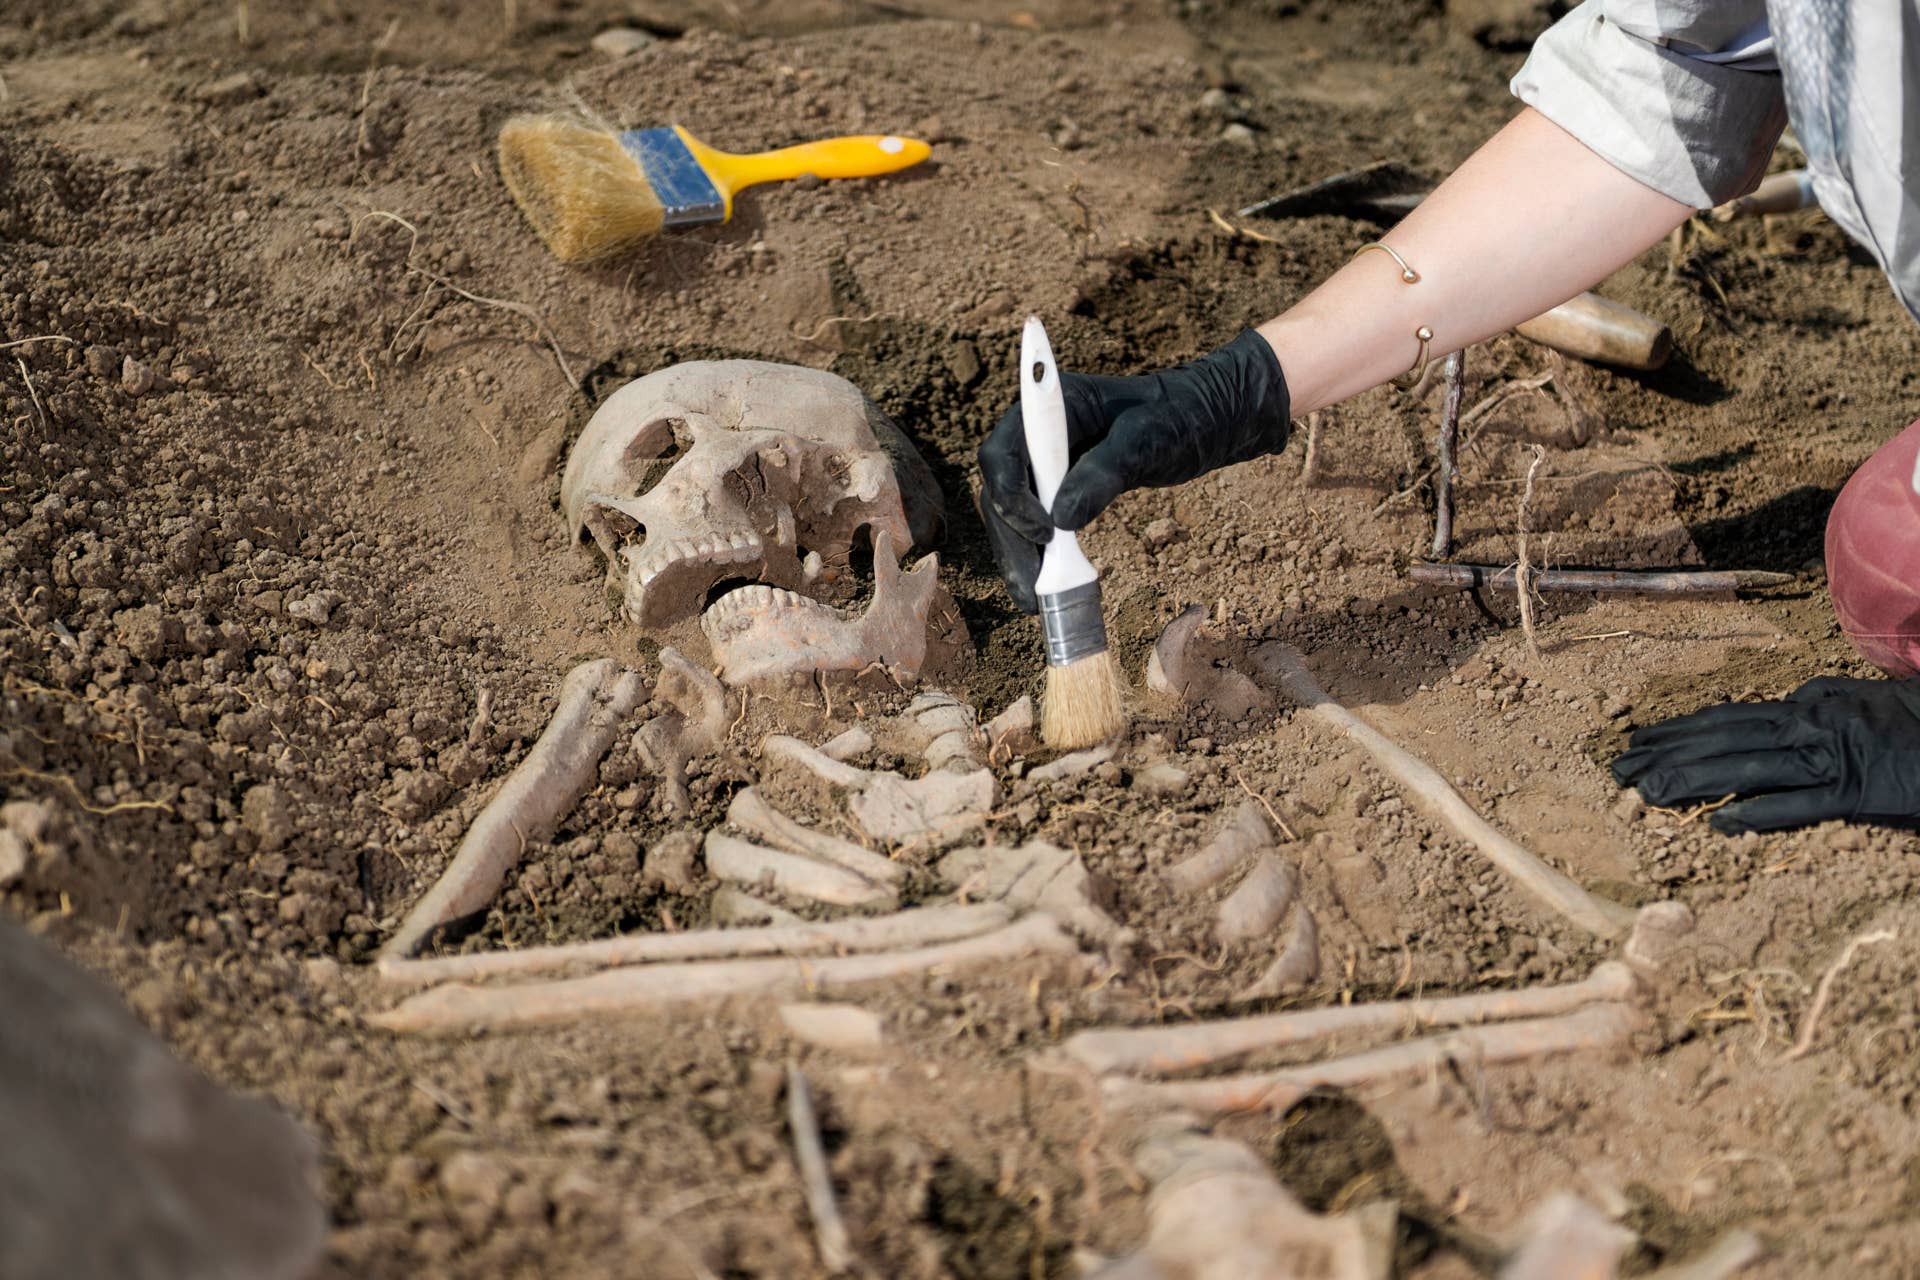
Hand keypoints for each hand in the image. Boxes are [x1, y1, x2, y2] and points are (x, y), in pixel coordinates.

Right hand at [976, 330, 1290, 612]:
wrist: (1206, 420)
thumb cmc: (1181, 418)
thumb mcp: (1148, 440)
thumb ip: (1104, 473)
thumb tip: (1061, 521)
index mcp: (1053, 405)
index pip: (1001, 451)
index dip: (1010, 496)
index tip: (1046, 532)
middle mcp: (1040, 433)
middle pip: (999, 491)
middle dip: (1012, 540)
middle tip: (1033, 589)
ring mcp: (1047, 461)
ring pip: (1011, 513)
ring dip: (1018, 556)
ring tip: (1035, 601)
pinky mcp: (1059, 486)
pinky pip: (1034, 522)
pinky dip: (1037, 555)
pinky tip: (1048, 586)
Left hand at [1611, 676, 1919, 832]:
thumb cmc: (1915, 719)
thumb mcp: (1861, 700)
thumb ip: (1821, 700)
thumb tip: (1790, 699)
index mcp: (1807, 706)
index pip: (1727, 717)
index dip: (1678, 730)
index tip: (1638, 742)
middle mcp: (1810, 725)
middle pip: (1723, 739)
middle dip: (1667, 754)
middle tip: (1619, 770)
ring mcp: (1831, 758)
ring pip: (1747, 768)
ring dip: (1694, 781)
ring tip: (1648, 793)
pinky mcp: (1857, 792)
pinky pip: (1799, 806)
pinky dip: (1759, 814)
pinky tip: (1720, 824)